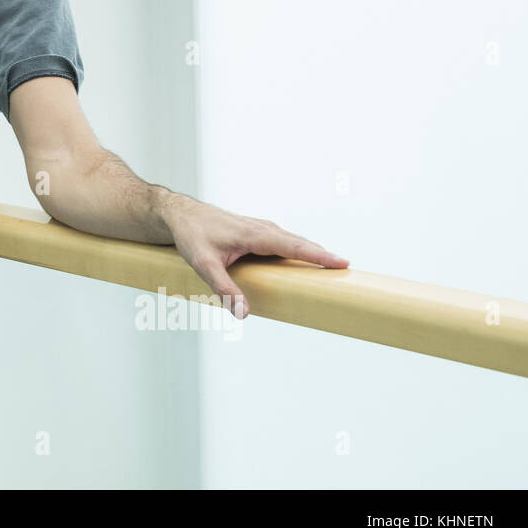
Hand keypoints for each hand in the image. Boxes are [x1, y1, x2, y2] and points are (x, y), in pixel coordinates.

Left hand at [161, 194, 348, 319]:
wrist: (180, 214)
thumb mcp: (204, 265)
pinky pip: (283, 241)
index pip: (293, 245)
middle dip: (322, 254)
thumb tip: (243, 313)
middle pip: (298, 242)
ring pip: (292, 240)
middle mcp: (261, 228)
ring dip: (312, 251)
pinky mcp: (255, 232)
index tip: (342, 263)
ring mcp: (260, 228)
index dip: (318, 255)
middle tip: (347, 269)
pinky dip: (298, 248)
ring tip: (332, 266)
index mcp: (254, 234)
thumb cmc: (191, 237)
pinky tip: (303, 259)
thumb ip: (224, 289)